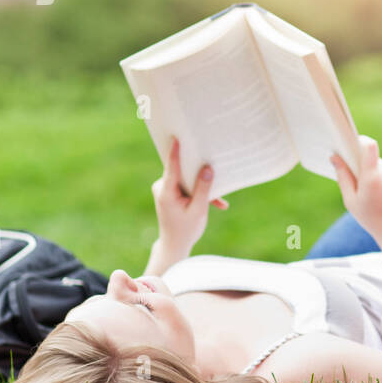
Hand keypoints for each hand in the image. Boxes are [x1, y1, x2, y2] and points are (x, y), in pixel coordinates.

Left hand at [151, 136, 226, 256]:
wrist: (174, 245)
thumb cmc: (186, 230)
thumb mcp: (198, 210)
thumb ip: (203, 189)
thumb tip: (207, 168)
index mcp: (166, 192)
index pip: (171, 167)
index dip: (175, 151)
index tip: (176, 137)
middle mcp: (162, 187)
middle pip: (182, 171)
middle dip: (199, 172)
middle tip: (212, 161)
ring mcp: (166, 189)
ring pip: (187, 180)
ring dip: (203, 188)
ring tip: (219, 201)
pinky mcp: (171, 192)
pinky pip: (187, 186)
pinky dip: (200, 194)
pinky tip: (217, 204)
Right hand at [328, 136, 381, 244]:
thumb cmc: (371, 219)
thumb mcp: (351, 201)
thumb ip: (343, 177)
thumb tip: (334, 158)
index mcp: (372, 178)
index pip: (368, 146)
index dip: (362, 142)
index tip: (356, 144)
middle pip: (375, 161)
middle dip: (369, 169)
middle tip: (366, 186)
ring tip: (381, 196)